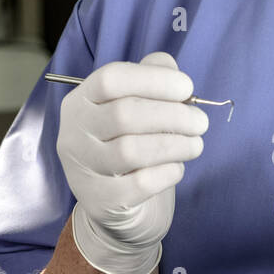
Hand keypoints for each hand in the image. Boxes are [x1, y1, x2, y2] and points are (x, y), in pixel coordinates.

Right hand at [55, 52, 207, 273]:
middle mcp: (73, 132)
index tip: (187, 87)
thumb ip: (150, 78)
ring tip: (195, 144)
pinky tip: (176, 168)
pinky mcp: (99, 200)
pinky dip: (167, 173)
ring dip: (175, 144)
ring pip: (132, 150)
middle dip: (173, 115)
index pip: (111, 78)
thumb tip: (171, 69)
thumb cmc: (128, 143)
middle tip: (200, 121)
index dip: (153, 79)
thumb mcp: (134, 106)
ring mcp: (82, 169)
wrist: (113, 205)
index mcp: (80, 101)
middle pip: (125, 114)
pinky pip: (139, 184)